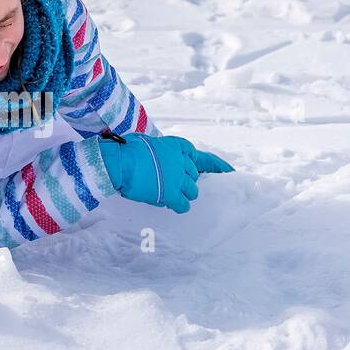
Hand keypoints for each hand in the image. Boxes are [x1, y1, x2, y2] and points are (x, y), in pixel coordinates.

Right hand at [99, 133, 233, 212]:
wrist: (120, 162)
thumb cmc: (127, 151)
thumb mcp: (148, 143)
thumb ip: (160, 152)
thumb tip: (158, 158)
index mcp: (177, 147)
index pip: (202, 158)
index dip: (217, 166)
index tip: (229, 171)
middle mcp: (182, 162)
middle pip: (194, 177)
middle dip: (186, 182)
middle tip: (173, 185)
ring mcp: (178, 179)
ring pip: (192, 192)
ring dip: (183, 194)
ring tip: (169, 195)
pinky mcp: (171, 194)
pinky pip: (183, 205)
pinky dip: (178, 206)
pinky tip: (171, 205)